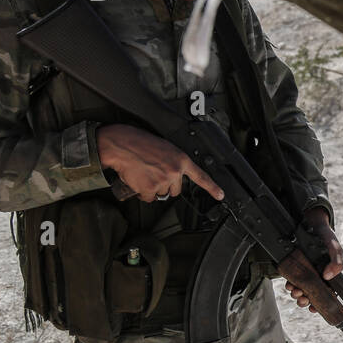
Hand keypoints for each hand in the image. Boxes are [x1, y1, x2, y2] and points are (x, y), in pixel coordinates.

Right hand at [96, 123, 223, 203]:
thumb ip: (173, 162)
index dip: (212, 187)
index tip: (220, 195)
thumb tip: (174, 176)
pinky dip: (143, 193)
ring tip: (145, 174)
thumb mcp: (165, 149)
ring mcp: (163, 181)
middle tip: (154, 174)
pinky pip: (149, 198)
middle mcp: (175, 171)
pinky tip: (139, 181)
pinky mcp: (150, 188)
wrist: (122, 145)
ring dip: (153, 189)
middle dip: (166, 185)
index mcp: (181, 159)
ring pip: (161, 194)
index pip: (201, 176)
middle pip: (176, 190)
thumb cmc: (140, 144)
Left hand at [283, 207, 342, 311]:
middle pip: (312, 294)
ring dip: (297, 294)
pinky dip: (290, 284)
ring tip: (295, 292)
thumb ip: (336, 262)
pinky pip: (292, 279)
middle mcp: (317, 274)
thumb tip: (328, 277)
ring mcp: (306, 271)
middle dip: (306, 300)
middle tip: (302, 300)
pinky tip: (290, 284)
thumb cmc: (326, 237)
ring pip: (301, 288)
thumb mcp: (334, 248)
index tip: (314, 309)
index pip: (327, 294)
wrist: (311, 223)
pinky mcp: (296, 266)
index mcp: (329, 273)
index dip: (321, 304)